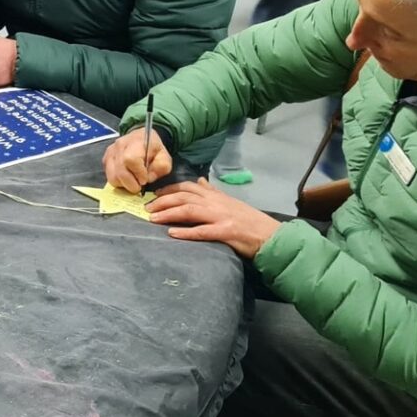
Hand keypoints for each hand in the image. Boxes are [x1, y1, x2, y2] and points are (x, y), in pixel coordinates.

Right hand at [102, 128, 173, 194]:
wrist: (141, 138)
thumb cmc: (153, 149)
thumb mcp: (164, 157)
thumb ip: (161, 168)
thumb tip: (148, 179)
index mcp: (136, 142)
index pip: (130, 159)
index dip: (138, 173)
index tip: (145, 180)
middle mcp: (120, 146)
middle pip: (120, 171)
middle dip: (131, 184)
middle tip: (139, 186)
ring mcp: (110, 153)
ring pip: (112, 177)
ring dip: (124, 184)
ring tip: (133, 181)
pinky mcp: (105, 159)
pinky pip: (108, 176)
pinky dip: (118, 181)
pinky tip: (126, 178)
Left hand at [146, 179, 281, 258]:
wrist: (270, 235)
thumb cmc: (248, 220)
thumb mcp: (229, 201)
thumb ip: (213, 191)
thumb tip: (200, 181)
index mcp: (216, 195)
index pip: (188, 187)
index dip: (168, 189)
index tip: (153, 195)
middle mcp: (216, 203)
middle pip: (184, 197)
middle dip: (163, 201)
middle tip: (146, 208)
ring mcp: (221, 216)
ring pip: (190, 211)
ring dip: (169, 213)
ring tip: (153, 219)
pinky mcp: (226, 232)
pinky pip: (203, 231)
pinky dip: (187, 232)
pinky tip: (172, 234)